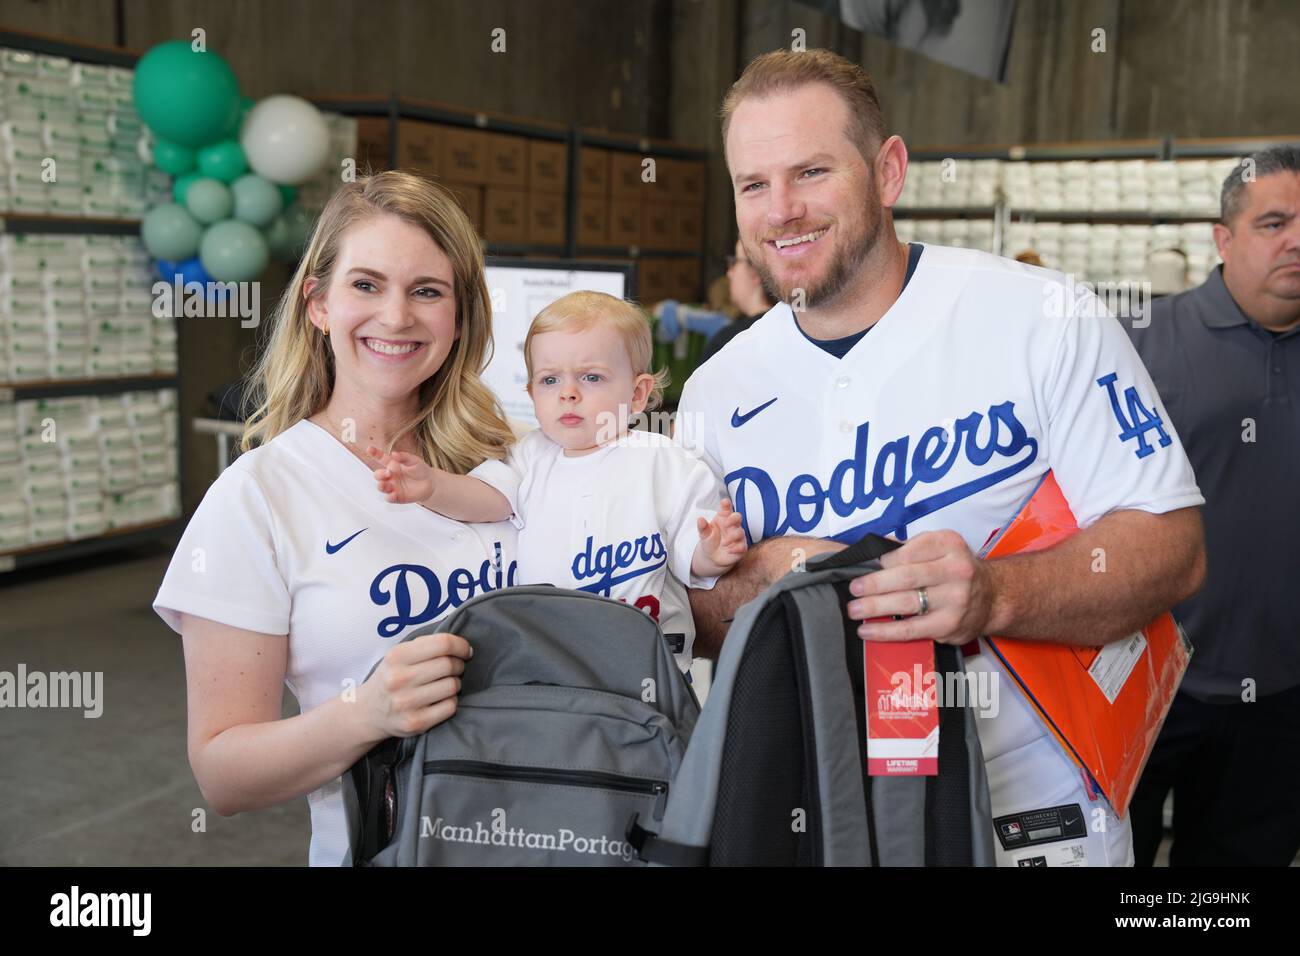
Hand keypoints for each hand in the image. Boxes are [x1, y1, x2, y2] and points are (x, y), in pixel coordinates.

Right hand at [358, 632, 471, 738]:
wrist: (369, 711)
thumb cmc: (392, 677)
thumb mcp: (399, 655)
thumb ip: (426, 645)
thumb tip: (462, 646)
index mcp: (396, 656)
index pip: (443, 643)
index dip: (461, 645)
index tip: (465, 651)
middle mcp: (399, 679)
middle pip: (449, 665)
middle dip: (459, 665)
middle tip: (455, 668)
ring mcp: (406, 703)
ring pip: (452, 686)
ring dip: (455, 684)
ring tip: (444, 684)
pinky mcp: (415, 722)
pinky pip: (450, 706)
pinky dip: (451, 701)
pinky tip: (440, 700)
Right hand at [369, 445, 434, 504]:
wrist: (430, 484)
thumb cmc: (420, 470)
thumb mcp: (414, 461)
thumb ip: (404, 457)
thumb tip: (394, 454)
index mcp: (392, 464)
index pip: (380, 458)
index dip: (374, 453)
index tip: (369, 448)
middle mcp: (390, 476)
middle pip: (378, 475)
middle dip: (379, 474)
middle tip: (388, 473)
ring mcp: (392, 486)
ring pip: (381, 487)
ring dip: (381, 486)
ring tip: (385, 484)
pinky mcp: (397, 496)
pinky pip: (389, 498)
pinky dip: (389, 497)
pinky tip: (392, 495)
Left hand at [695, 499, 748, 571]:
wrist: (712, 556)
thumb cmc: (710, 541)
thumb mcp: (704, 534)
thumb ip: (702, 527)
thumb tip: (700, 520)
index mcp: (723, 519)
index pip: (726, 509)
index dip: (726, 504)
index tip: (724, 502)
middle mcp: (732, 526)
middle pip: (737, 517)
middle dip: (733, 519)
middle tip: (726, 524)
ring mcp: (737, 536)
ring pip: (740, 532)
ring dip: (732, 537)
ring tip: (724, 542)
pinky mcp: (741, 547)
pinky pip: (743, 546)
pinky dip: (737, 548)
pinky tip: (730, 550)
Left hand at [844, 530, 994, 644]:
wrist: (993, 597)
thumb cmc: (956, 569)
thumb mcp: (940, 546)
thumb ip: (910, 547)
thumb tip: (871, 551)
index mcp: (949, 544)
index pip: (909, 552)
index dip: (884, 561)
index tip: (866, 567)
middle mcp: (955, 570)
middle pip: (906, 577)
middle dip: (875, 584)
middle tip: (854, 588)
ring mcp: (954, 600)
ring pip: (906, 604)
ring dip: (875, 607)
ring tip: (854, 609)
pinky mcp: (948, 625)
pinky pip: (911, 629)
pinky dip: (885, 631)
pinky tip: (867, 631)